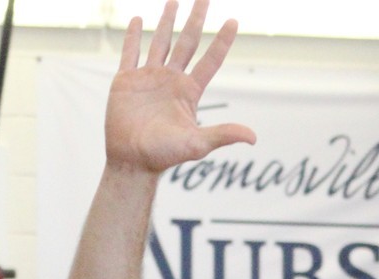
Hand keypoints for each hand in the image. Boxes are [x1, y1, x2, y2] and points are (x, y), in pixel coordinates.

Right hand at [105, 1, 252, 174]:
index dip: (222, 42)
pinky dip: (133, 36)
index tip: (233, 21)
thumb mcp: (196, 145)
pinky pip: (130, 53)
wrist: (131, 163)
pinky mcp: (126, 82)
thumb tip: (253, 138)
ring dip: (167, 21)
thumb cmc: (163, 156)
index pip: (209, 60)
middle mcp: (170, 80)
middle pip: (187, 42)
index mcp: (188, 91)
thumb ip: (223, 135)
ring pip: (161, 42)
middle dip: (196, 19)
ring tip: (174, 1)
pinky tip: (138, 20)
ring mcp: (148, 79)